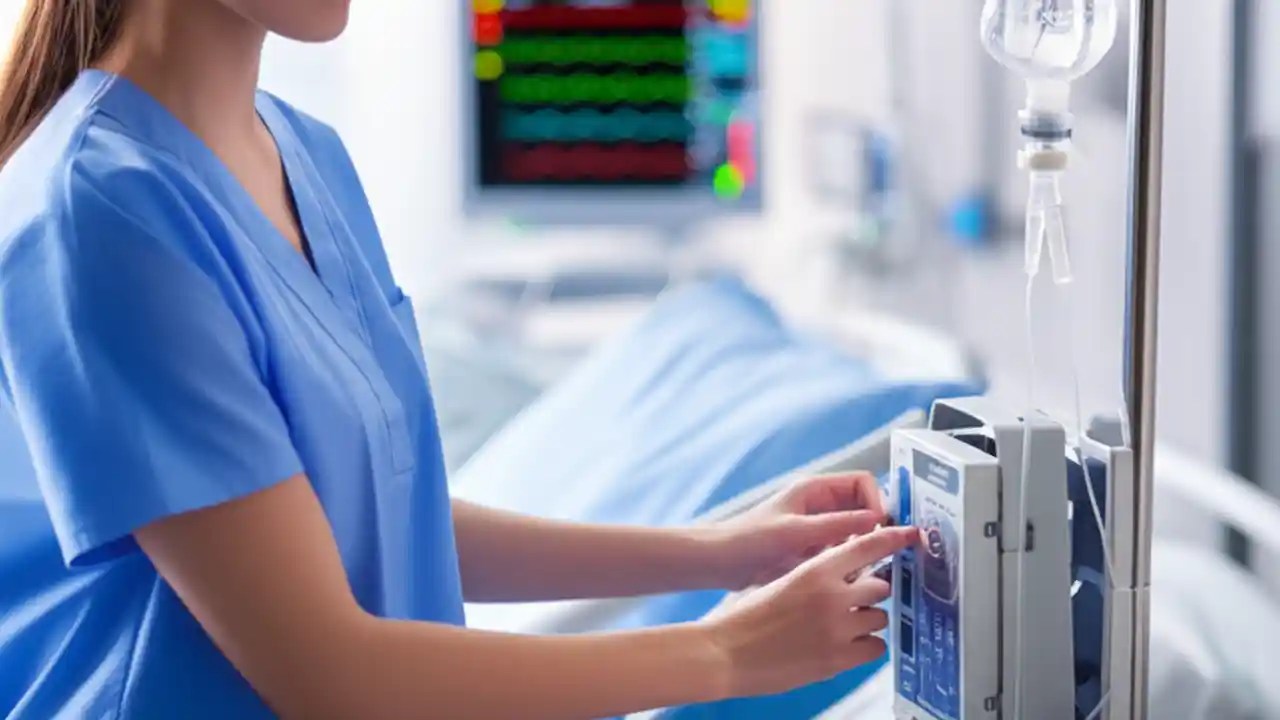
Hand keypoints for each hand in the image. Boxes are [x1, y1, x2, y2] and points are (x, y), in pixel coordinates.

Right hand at [701, 526, 919, 698]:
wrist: (723, 654)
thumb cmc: (741, 615)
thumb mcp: (774, 578)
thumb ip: (809, 570)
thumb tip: (834, 565)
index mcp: (815, 570)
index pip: (869, 546)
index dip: (894, 538)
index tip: (909, 535)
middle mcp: (833, 597)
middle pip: (881, 585)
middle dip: (870, 590)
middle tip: (854, 597)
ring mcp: (838, 631)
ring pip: (880, 617)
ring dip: (867, 618)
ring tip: (843, 624)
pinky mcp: (838, 661)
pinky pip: (875, 648)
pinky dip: (866, 645)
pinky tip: (846, 644)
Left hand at [712, 472, 888, 590]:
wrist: (721, 564)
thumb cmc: (751, 540)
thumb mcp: (797, 531)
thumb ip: (838, 525)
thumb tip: (880, 519)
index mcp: (816, 490)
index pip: (864, 483)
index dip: (877, 501)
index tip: (881, 527)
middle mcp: (821, 506)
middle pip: (865, 508)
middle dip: (876, 527)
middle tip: (884, 552)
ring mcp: (819, 529)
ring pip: (857, 533)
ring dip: (865, 546)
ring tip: (870, 568)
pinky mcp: (814, 551)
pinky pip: (844, 552)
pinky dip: (852, 561)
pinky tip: (853, 578)